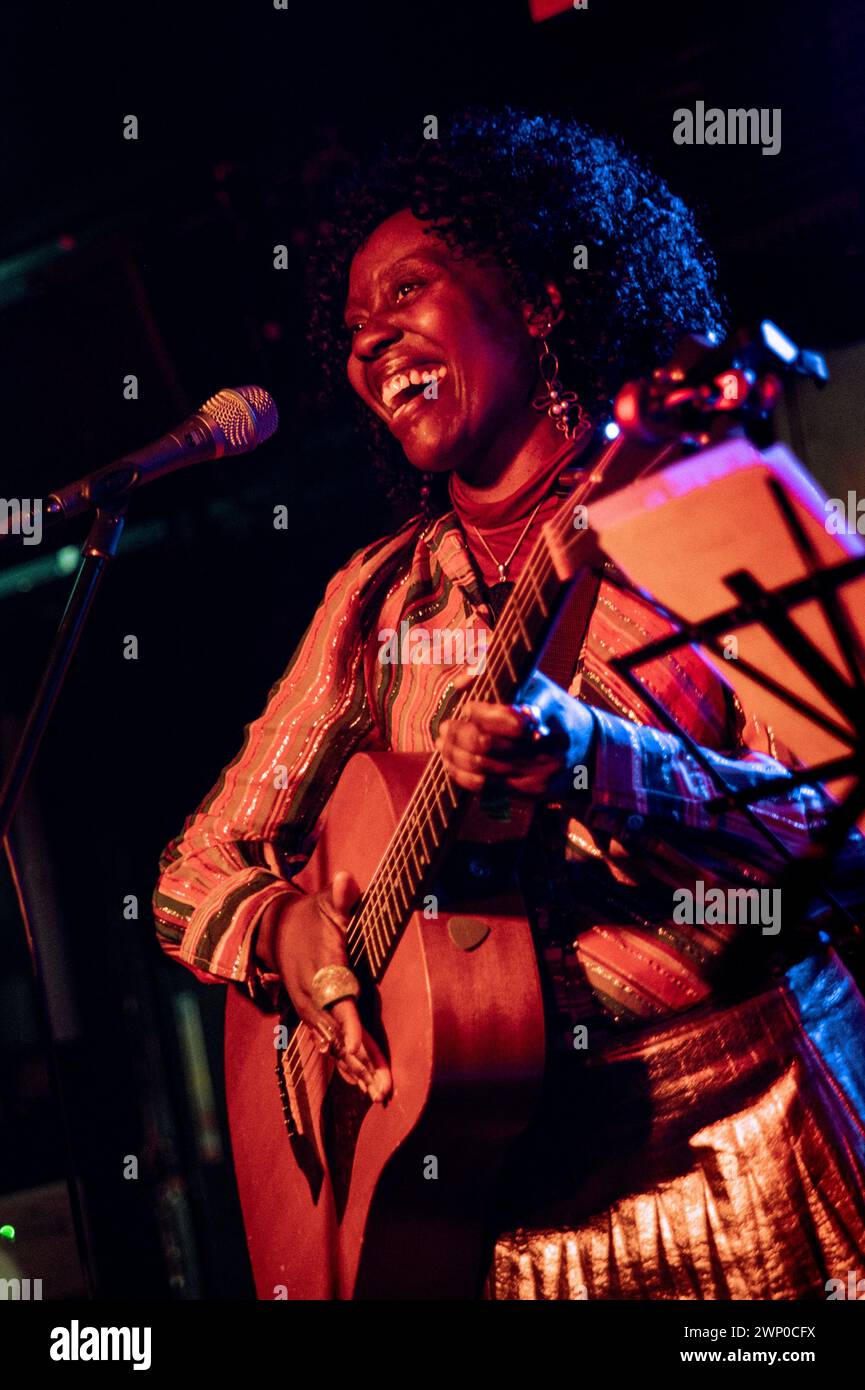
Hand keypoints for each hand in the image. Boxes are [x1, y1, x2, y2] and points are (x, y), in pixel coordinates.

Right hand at [260, 872, 391, 1102]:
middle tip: (383, 1090)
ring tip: (380, 1095)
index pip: (336, 1002)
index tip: (356, 1047)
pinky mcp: (314, 1018)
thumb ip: (340, 896)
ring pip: (336, 1046)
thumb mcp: (324, 902)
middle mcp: (313, 998)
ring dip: (358, 1071)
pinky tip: (364, 1086)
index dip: (346, 1025)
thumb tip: (347, 879)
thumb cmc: (309, 916)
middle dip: (360, 1062)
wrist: (273, 931)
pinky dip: (348, 1066)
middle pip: (339, 1035)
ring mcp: (311, 1011)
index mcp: (320, 971)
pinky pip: (332, 1045)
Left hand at [435, 668, 594, 799]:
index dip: (480, 714)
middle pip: (488, 744)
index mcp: (549, 712)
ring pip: (481, 767)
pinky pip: (486, 787)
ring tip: (443, 743)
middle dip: (459, 734)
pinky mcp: (530, 792)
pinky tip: (451, 763)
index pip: (508, 718)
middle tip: (445, 727)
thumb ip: (497, 674)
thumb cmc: (553, 710)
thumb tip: (462, 682)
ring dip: (454, 754)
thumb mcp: (535, 684)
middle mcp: (547, 746)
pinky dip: (461, 775)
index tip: (468, 707)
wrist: (589, 750)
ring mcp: (539, 773)